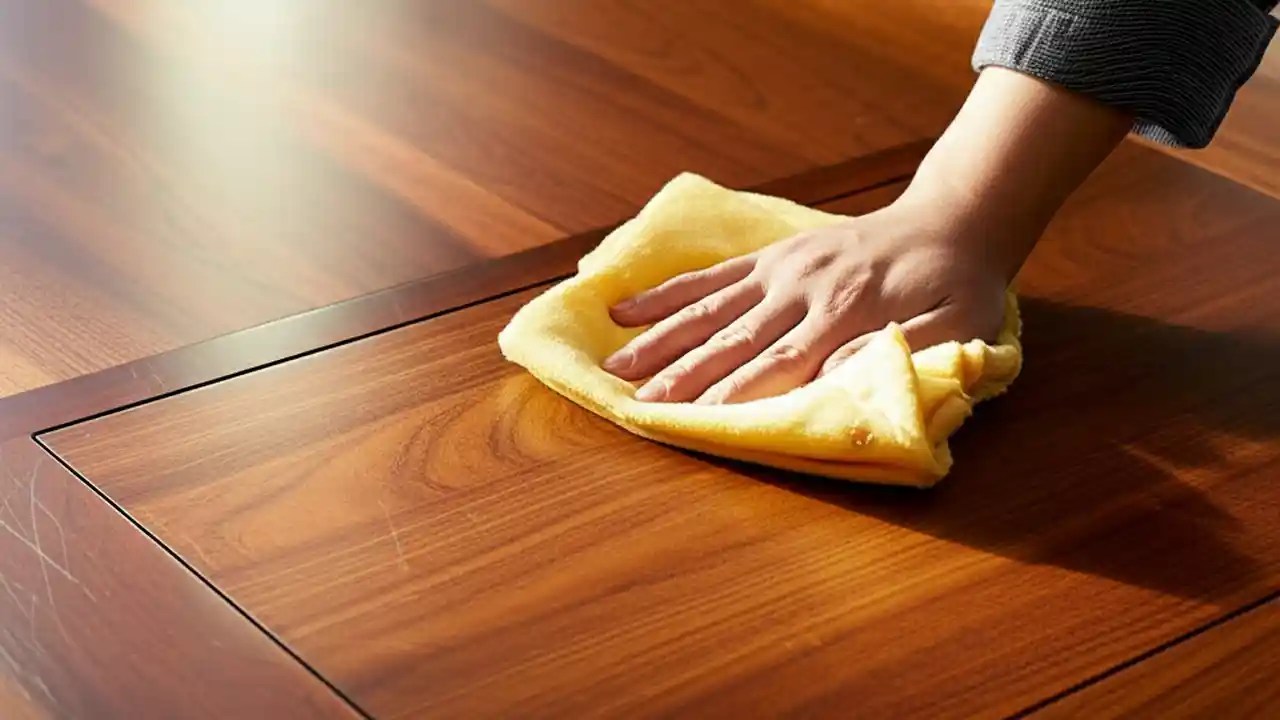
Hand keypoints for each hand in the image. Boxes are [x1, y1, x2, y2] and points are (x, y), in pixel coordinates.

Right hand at [601, 195, 1014, 404]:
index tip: (690, 420)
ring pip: (710, 310)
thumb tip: (840, 370)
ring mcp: (781, 270)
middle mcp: (803, 290)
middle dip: (682, 375)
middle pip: (733, 341)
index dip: (733, 394)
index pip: (780, 364)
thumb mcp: (960, 327)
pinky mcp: (770, 257)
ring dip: (661, 339)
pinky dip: (667, 294)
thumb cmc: (959, 288)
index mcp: (848, 314)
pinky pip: (711, 277)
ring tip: (615, 367)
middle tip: (635, 405)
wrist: (952, 221)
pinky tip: (624, 310)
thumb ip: (907, 352)